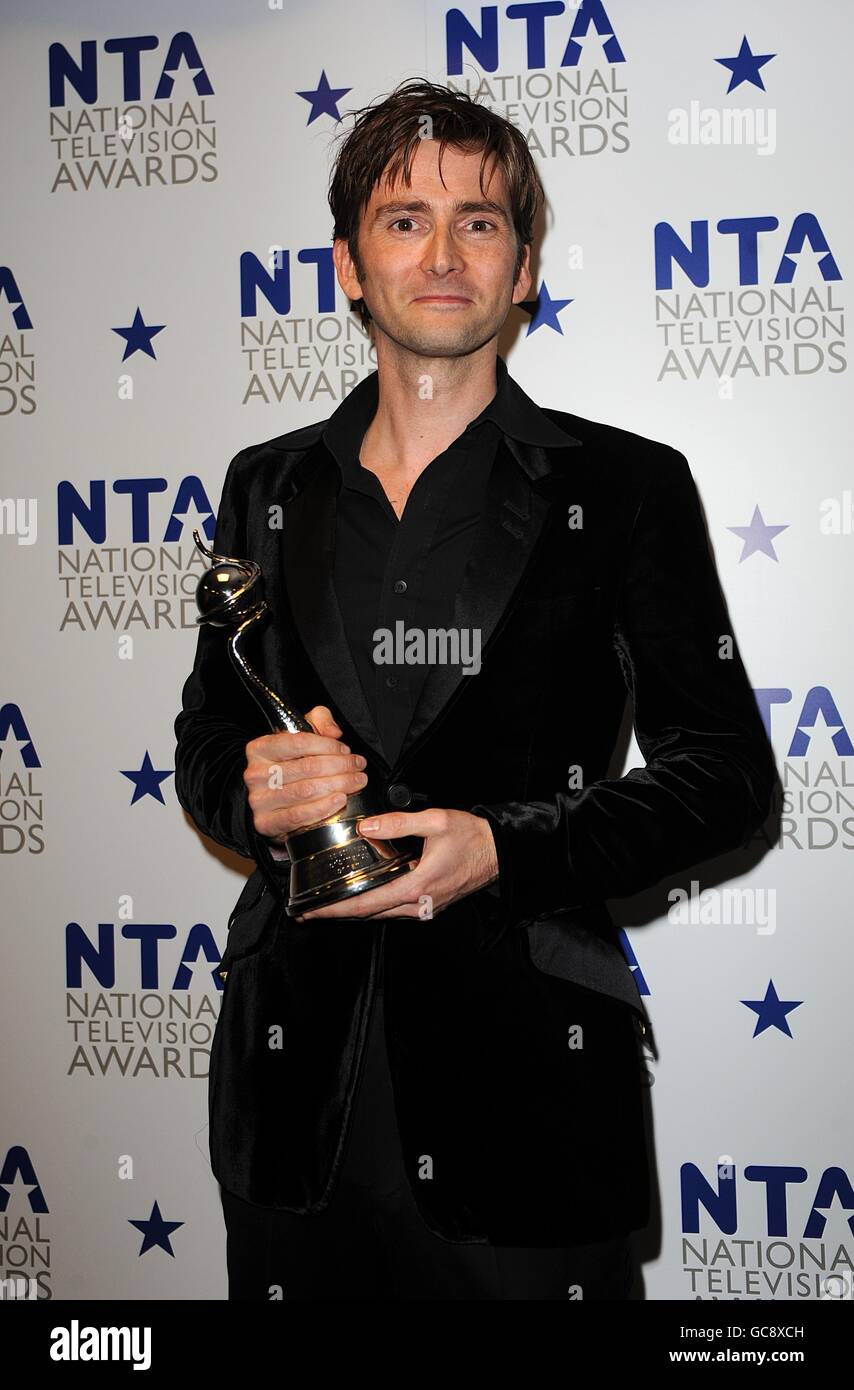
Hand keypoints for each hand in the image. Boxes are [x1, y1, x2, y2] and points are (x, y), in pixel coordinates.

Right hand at [243, 705, 367, 847]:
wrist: (271, 802)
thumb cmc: (290, 766)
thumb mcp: (302, 734)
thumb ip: (319, 720)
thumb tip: (334, 732)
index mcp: (260, 749)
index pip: (298, 742)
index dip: (328, 746)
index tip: (346, 750)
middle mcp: (255, 774)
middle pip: (307, 767)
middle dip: (340, 766)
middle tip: (359, 767)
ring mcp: (259, 800)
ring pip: (306, 791)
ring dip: (338, 785)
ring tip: (356, 782)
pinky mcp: (266, 823)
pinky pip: (299, 815)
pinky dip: (323, 807)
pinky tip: (340, 800)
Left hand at [297, 808, 498, 919]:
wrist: (499, 852)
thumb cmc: (471, 837)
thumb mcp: (435, 822)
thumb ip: (398, 824)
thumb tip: (366, 827)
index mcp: (416, 887)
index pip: (366, 904)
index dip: (334, 910)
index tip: (310, 911)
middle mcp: (419, 905)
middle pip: (369, 915)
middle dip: (337, 914)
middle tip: (307, 911)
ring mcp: (425, 909)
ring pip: (381, 915)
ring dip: (354, 912)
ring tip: (328, 906)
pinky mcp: (429, 906)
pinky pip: (394, 910)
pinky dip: (374, 907)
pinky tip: (361, 898)